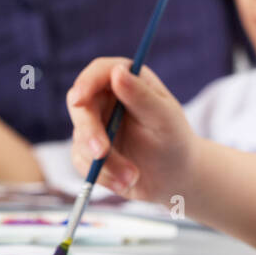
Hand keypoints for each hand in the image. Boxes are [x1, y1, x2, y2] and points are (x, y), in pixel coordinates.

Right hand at [65, 58, 195, 203]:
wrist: (176, 178)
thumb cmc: (175, 141)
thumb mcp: (164, 118)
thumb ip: (140, 95)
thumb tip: (117, 71)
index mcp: (128, 81)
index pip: (99, 72)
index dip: (86, 83)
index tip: (80, 99)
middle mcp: (107, 99)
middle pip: (80, 105)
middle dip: (90, 132)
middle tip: (101, 153)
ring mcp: (96, 125)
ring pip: (81, 139)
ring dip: (105, 163)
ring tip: (133, 176)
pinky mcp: (90, 151)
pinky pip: (82, 163)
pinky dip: (103, 176)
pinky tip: (126, 182)